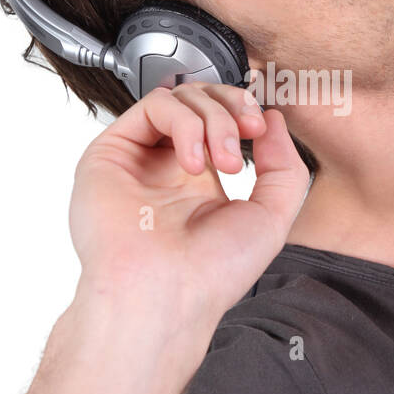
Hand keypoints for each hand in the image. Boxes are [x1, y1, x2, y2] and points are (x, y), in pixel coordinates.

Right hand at [68, 83, 308, 319]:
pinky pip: (152, 106)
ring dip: (213, 118)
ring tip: (223, 161)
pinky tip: (191, 163)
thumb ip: (283, 166)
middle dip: (232, 106)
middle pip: (200, 101)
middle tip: (249, 132)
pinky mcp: (110, 153)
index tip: (262, 128)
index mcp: (199, 183)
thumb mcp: (272, 216)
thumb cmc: (212, 272)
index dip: (244, 112)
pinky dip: (183, 122)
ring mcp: (138, 160)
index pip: (220, 121)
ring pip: (179, 98)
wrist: (168, 295)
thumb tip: (273, 120)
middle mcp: (166, 168)